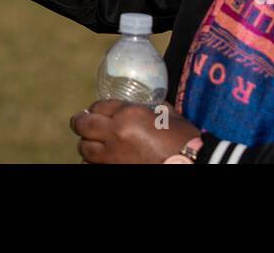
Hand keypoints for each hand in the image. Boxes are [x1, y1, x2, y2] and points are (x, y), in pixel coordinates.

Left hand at [69, 100, 202, 163]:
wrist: (191, 164)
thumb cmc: (182, 138)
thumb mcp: (167, 113)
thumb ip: (149, 105)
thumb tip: (140, 103)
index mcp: (129, 115)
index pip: (98, 106)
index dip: (97, 108)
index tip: (98, 111)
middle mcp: (115, 134)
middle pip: (82, 126)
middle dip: (81, 123)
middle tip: (84, 124)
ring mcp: (112, 157)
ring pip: (84, 149)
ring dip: (88, 144)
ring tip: (94, 144)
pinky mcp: (114, 171)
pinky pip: (91, 166)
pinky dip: (93, 162)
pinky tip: (99, 160)